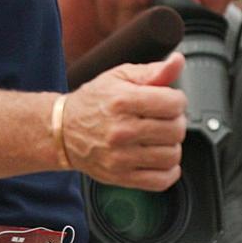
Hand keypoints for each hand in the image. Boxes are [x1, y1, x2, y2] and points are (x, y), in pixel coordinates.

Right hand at [60, 53, 186, 189]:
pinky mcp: (120, 177)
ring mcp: (120, 157)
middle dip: (175, 121)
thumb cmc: (94, 101)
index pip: (174, 104)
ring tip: (158, 137)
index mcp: (123, 101)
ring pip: (172, 155)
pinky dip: (168, 170)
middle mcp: (121, 130)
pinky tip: (159, 158)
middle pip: (176, 130)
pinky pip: (161, 180)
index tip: (169, 101)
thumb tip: (178, 61)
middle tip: (163, 119)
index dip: (177, 100)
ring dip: (171, 145)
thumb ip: (153, 70)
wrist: (63, 130)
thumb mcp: (120, 76)